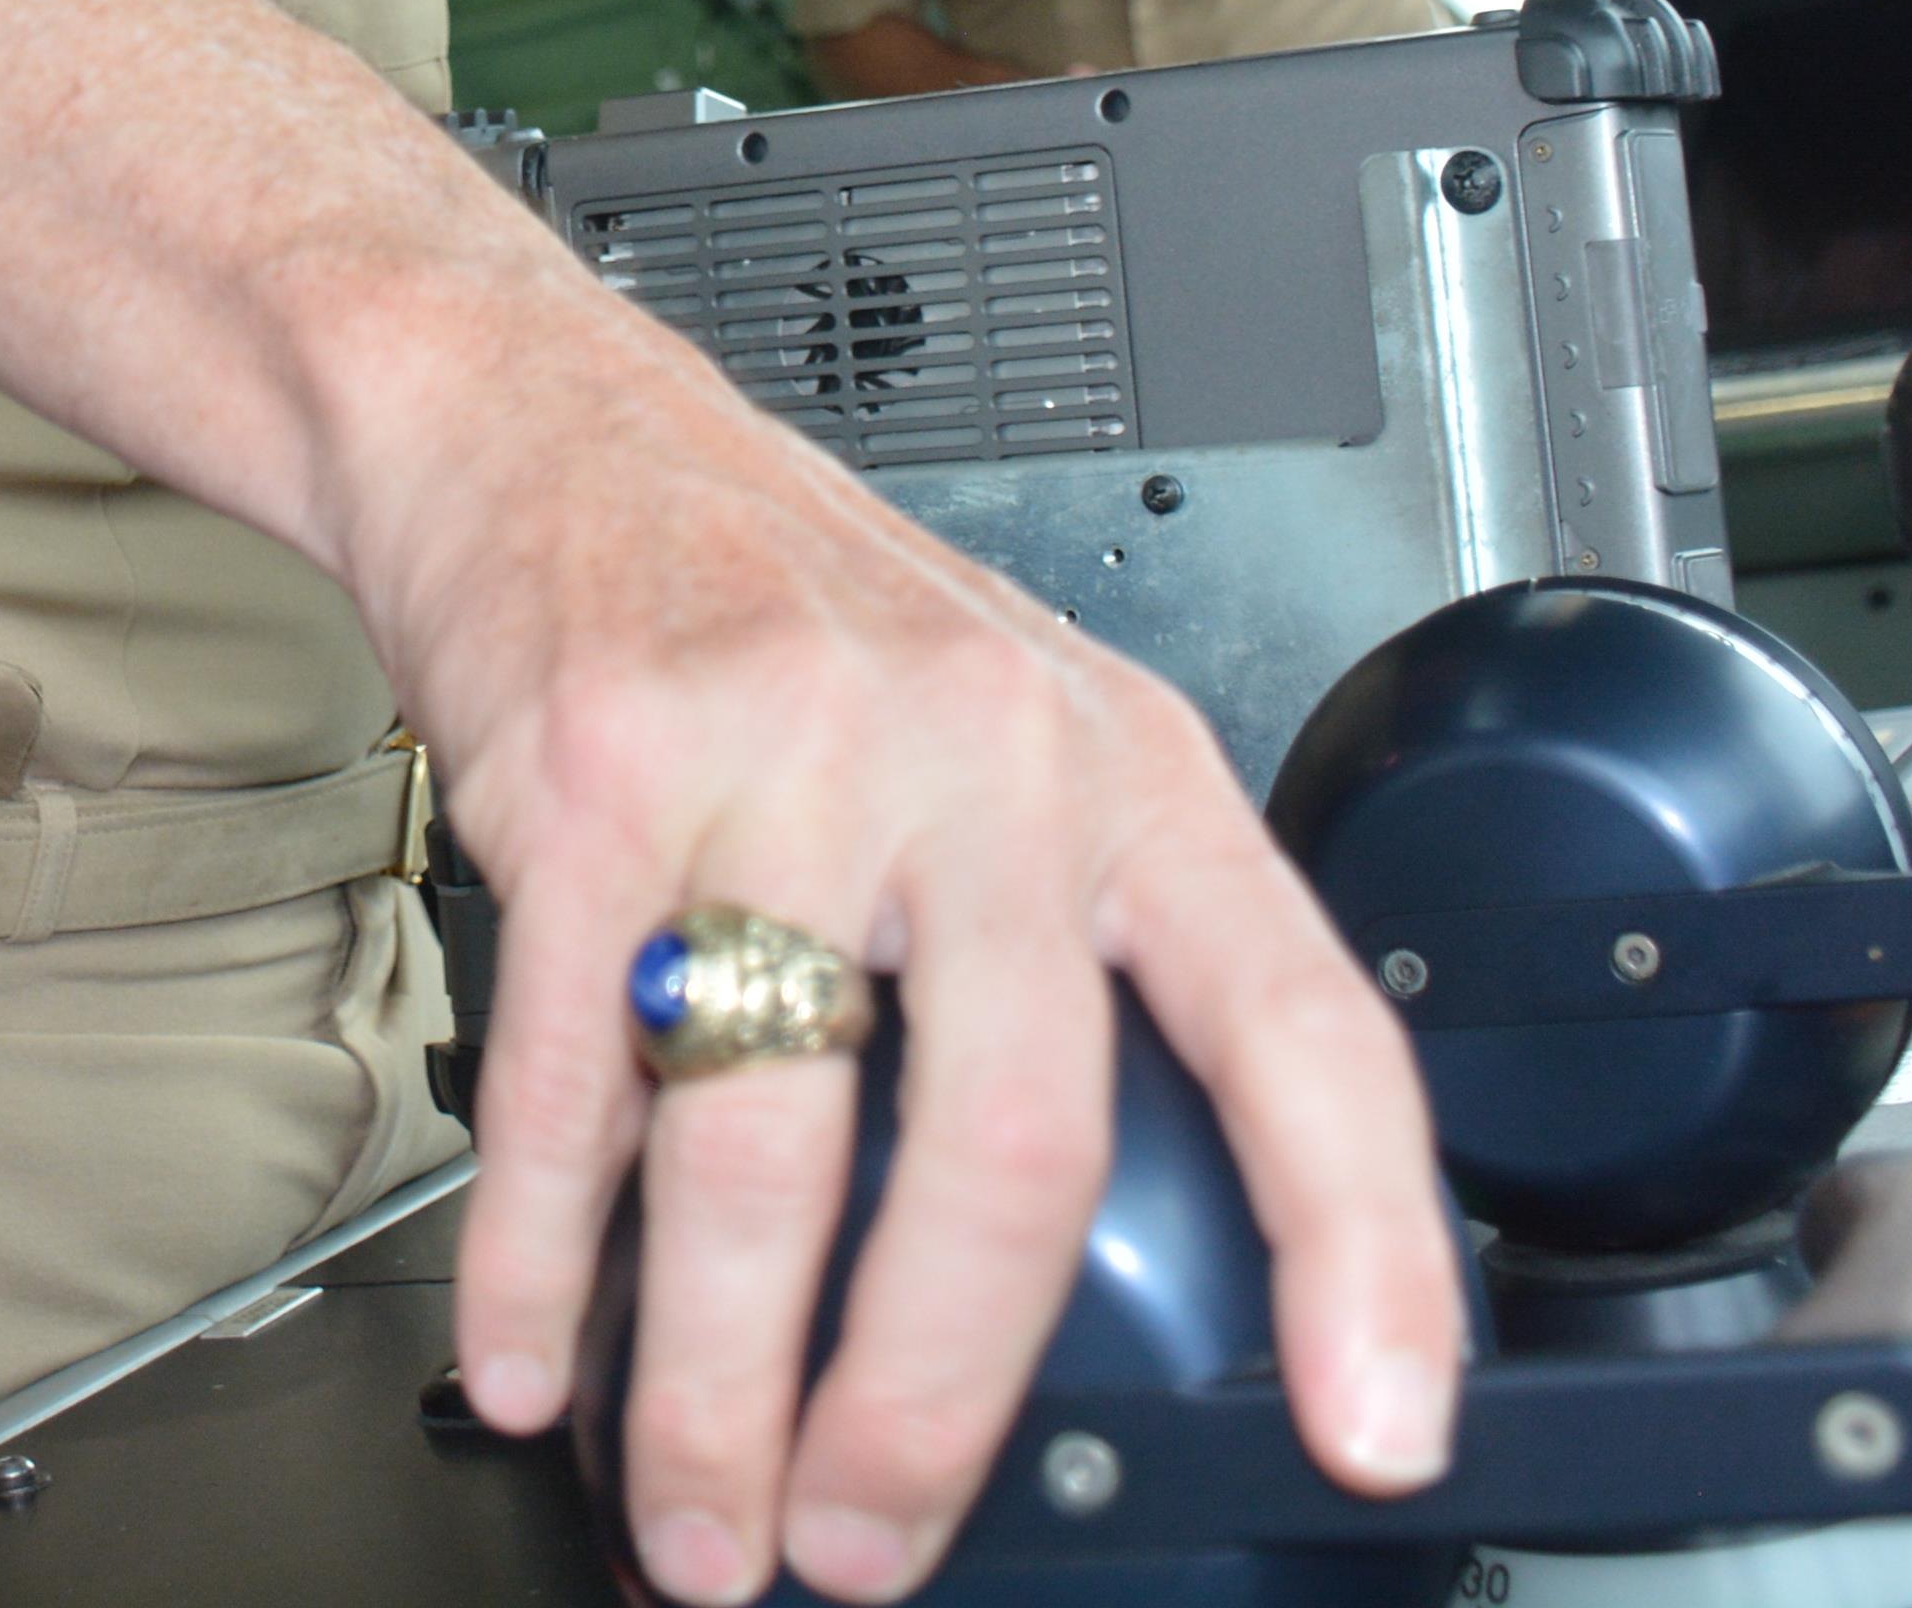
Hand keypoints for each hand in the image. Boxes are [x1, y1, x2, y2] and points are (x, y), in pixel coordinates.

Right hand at [384, 320, 1463, 1607]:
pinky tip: (536, 1357)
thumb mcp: (1005, 737)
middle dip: (931, 1401)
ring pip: (772, 1143)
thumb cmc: (780, 605)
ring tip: (703, 1517)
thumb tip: (1085, 1282)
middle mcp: (976, 758)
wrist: (539, 416)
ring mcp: (777, 761)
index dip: (1367, 1246)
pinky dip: (544, 1263)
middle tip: (871, 1539)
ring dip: (720, 1384)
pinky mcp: (590, 776)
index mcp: (1122, 769)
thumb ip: (1069, 963)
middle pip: (1012, 1141)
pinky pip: (571, 1081)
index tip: (1375, 1429)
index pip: (1305, 1028)